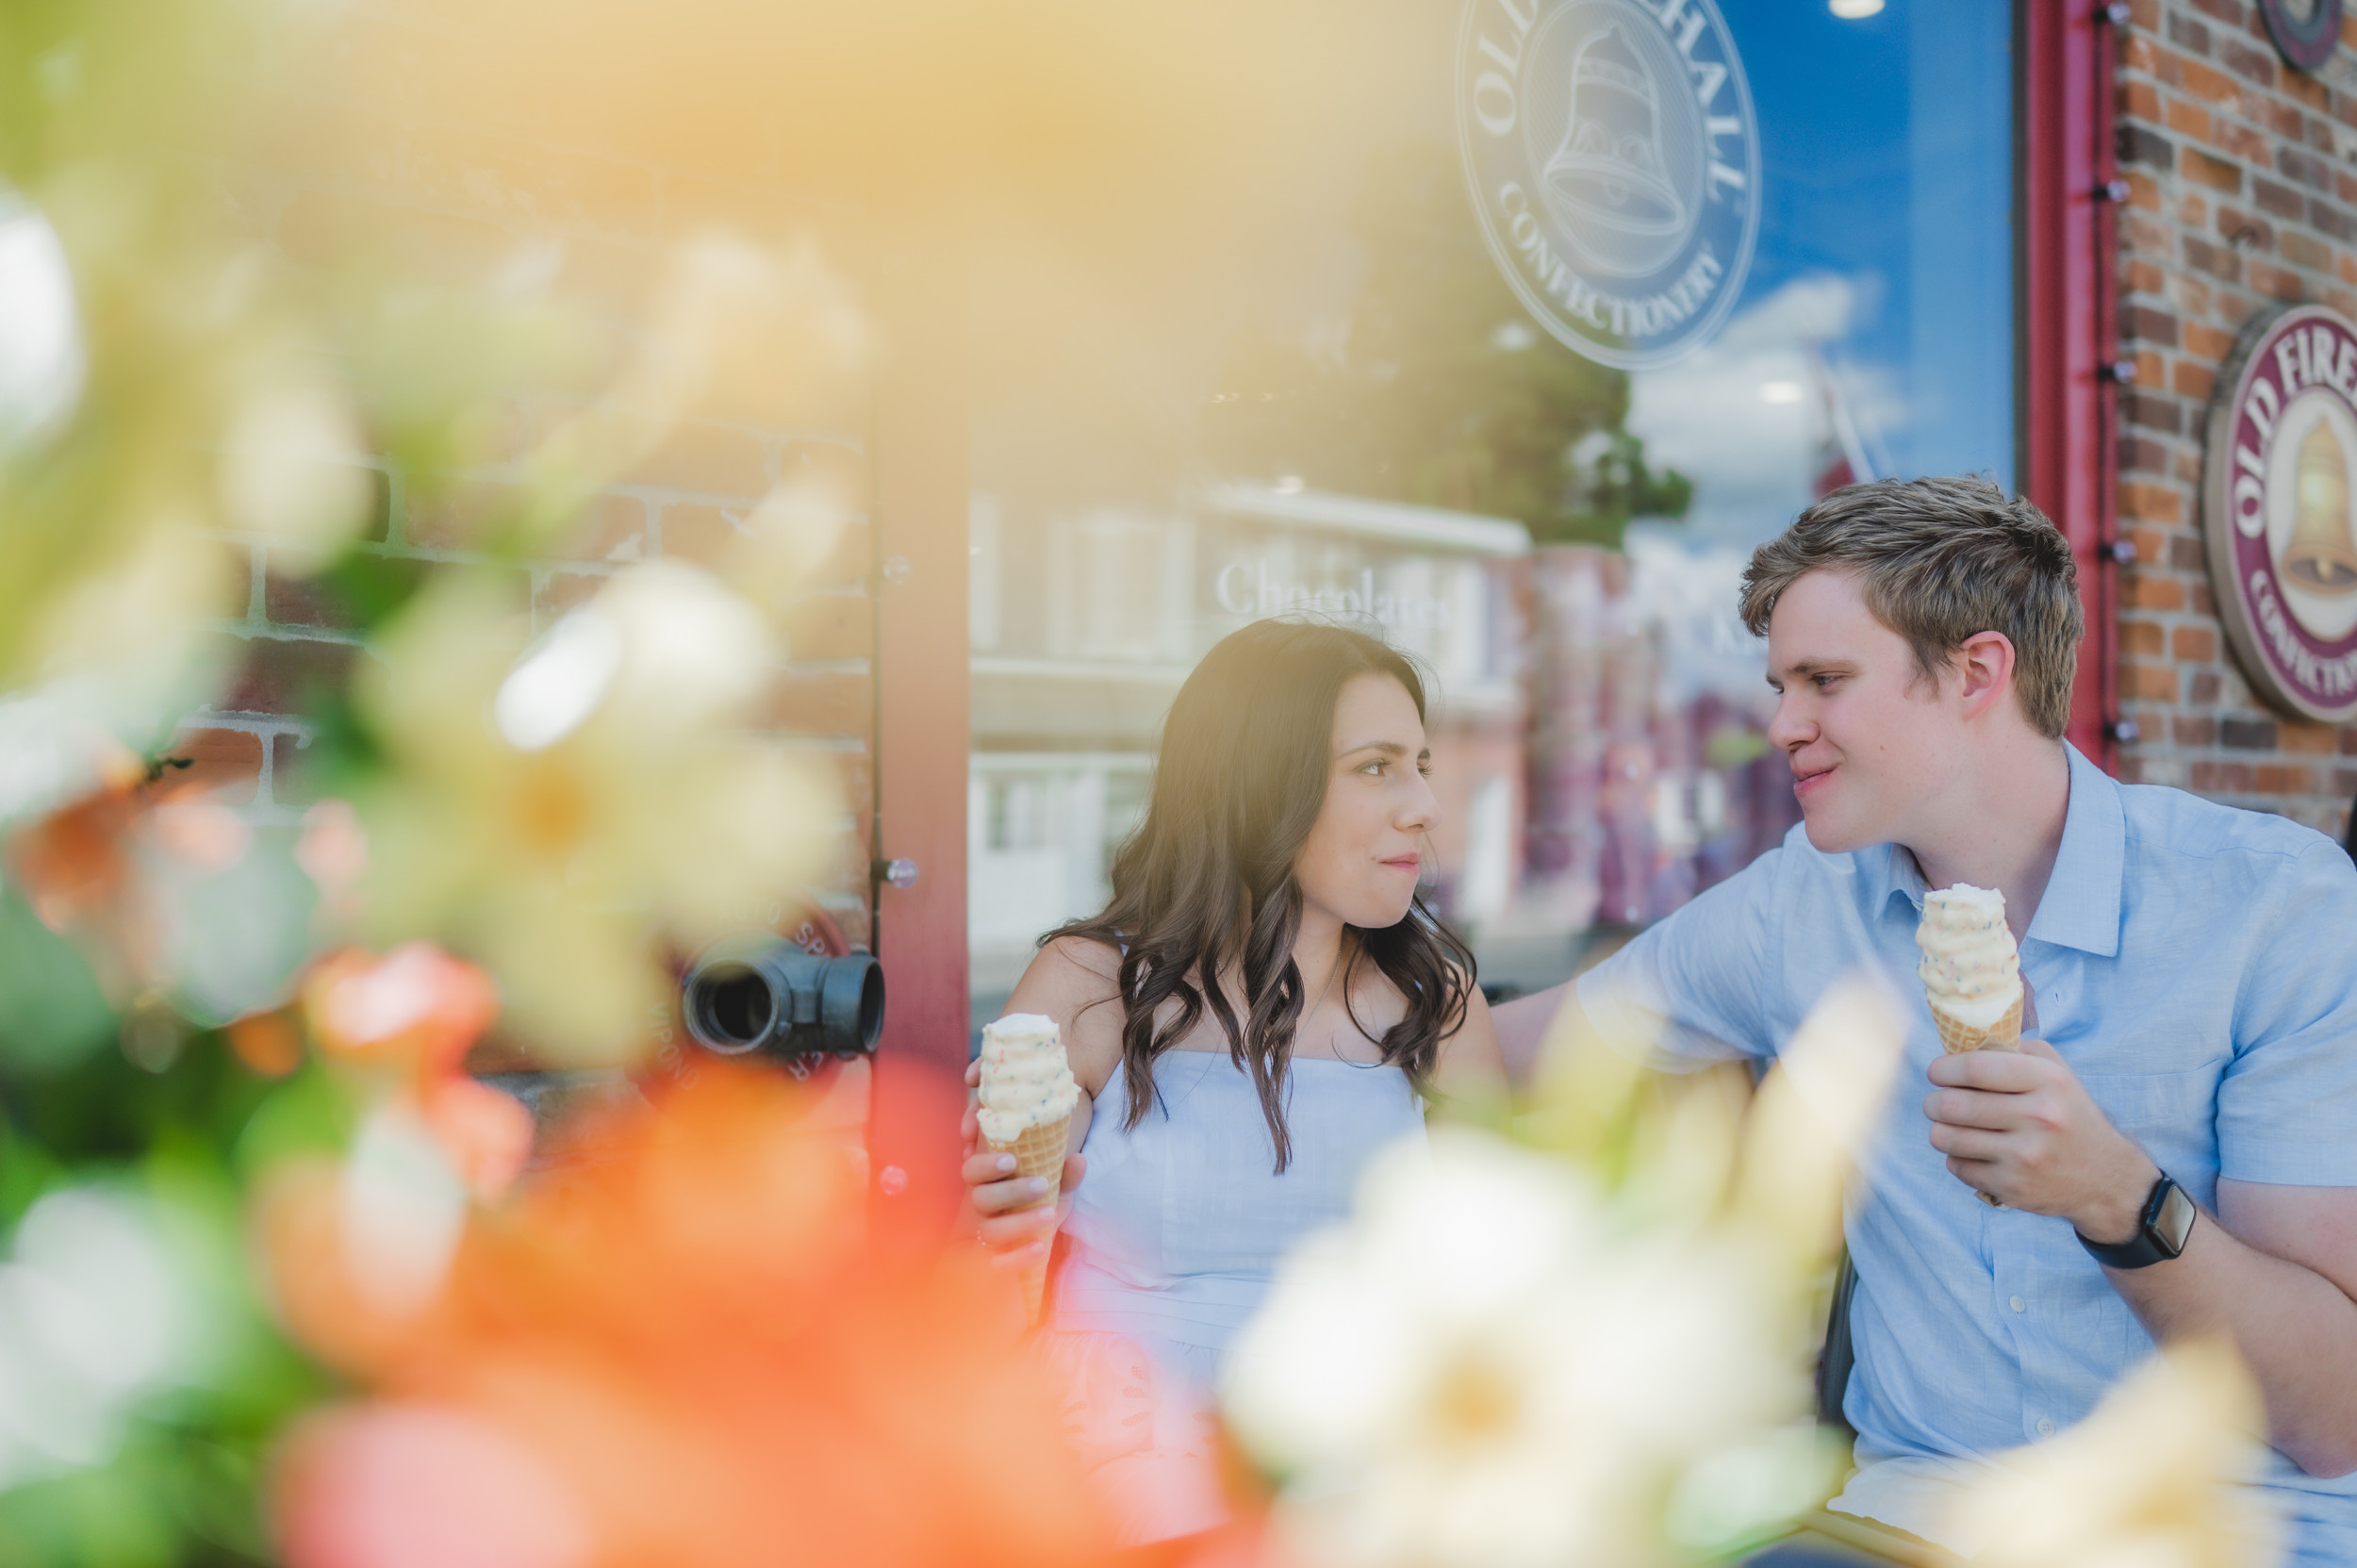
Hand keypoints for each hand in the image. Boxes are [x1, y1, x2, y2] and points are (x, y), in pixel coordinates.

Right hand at [958, 1058, 1085, 1263]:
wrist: (1034, 1244)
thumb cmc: (1037, 1206)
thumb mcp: (1054, 1189)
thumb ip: (1064, 1175)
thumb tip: (1078, 1159)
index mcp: (989, 1184)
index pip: (972, 1169)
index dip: (986, 1164)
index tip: (1012, 1160)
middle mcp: (982, 1210)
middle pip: (980, 1198)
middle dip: (1011, 1191)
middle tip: (1042, 1184)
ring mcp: (986, 1237)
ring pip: (990, 1231)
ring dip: (1020, 1222)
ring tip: (1049, 1213)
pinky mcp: (995, 1263)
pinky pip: (998, 1265)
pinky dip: (1018, 1257)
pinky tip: (1039, 1246)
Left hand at [1924, 1039, 2157, 1240]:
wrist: (2106, 1177)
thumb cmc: (2069, 1115)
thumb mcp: (2056, 1073)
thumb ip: (2014, 1050)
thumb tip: (1963, 1040)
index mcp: (2049, 1081)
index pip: (1976, 1067)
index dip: (1944, 1068)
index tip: (1937, 1072)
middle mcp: (2040, 1117)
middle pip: (1952, 1104)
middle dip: (1933, 1102)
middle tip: (1935, 1102)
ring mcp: (2025, 1156)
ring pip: (1947, 1138)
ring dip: (1939, 1131)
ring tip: (1948, 1127)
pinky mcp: (2013, 1187)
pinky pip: (1957, 1166)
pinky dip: (1956, 1158)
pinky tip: (1973, 1153)